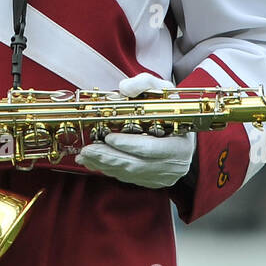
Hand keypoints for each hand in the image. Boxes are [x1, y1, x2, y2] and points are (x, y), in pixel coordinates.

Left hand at [75, 74, 195, 188]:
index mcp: (181, 144)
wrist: (180, 125)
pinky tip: (93, 160)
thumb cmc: (170, 108)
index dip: (128, 144)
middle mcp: (174, 166)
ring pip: (128, 174)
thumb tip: (125, 88)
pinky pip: (127, 177)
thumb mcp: (163, 89)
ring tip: (85, 155)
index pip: (151, 148)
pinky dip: (109, 168)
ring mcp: (163, 177)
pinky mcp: (151, 181)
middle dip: (108, 157)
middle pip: (136, 165)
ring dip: (104, 164)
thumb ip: (145, 84)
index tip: (108, 137)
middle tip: (87, 150)